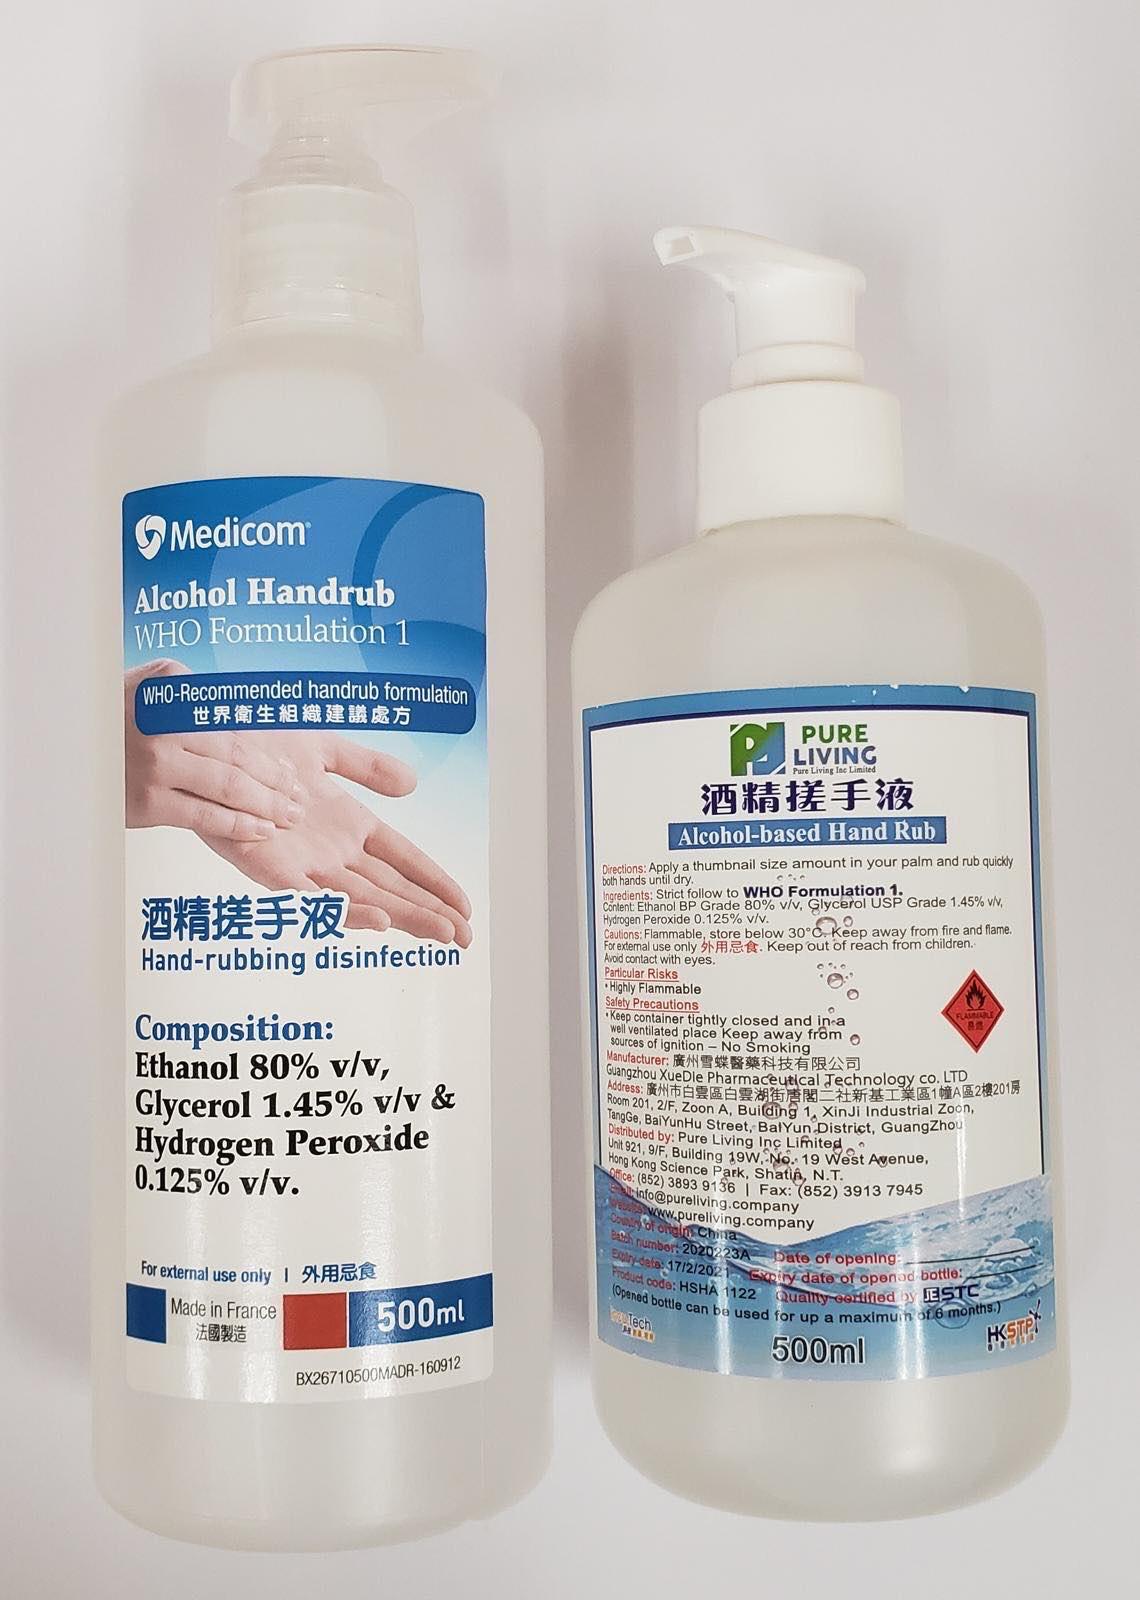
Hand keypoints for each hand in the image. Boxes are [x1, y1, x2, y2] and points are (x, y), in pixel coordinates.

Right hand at [125, 660, 305, 840]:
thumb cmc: (113, 717)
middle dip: (277, 781)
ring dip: (268, 805)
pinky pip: (206, 816)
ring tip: (290, 815)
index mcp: (172, 696)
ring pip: (230, 788)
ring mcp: (157, 767)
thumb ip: (191, 687)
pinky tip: (262, 830)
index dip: (270, 752)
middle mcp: (166, 728)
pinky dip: (240, 825)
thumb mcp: (147, 683)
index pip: (237, 727)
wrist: (65, 747)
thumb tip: (240, 701)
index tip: (293, 769)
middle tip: (300, 796)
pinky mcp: (148, 803)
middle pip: (240, 757)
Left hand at [198, 730, 472, 946]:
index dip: (435, 882)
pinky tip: (377, 921)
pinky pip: (314, 899)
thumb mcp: (324, 750)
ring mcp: (305, 865)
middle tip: (466, 937)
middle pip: (393, 888)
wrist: (205, 744)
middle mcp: (332, 852)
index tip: (465, 906)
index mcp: (349, 825)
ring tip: (440, 934)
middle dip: (430, 912)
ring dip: (403, 917)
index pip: (405, 859)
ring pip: (365, 899)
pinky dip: (346, 912)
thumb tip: (412, 783)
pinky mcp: (273, 872)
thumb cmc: (256, 748)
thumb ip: (367, 767)